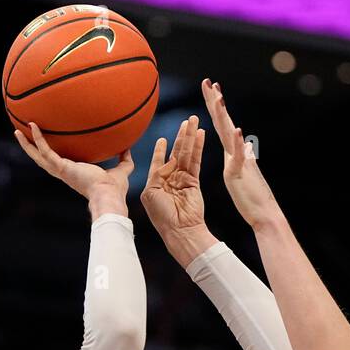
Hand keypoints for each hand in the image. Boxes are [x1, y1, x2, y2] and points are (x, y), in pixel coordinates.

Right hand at [14, 122, 131, 213]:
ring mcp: (60, 170)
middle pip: (42, 160)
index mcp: (74, 174)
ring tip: (17, 132)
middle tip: (23, 138)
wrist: (109, 196)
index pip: (59, 164)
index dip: (52, 156)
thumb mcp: (122, 171)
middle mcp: (64, 173)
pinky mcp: (61, 167)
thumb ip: (124, 160)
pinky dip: (38, 138)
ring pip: (38, 156)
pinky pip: (45, 150)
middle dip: (33, 150)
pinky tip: (33, 126)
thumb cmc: (114, 189)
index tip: (47, 146)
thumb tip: (128, 148)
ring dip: (27, 145)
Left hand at [141, 115, 208, 240]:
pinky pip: (195, 160)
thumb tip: (166, 163)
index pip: (159, 162)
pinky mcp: (194, 181)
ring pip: (186, 153)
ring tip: (193, 120)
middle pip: (176, 152)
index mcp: (156, 183)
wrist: (179, 230)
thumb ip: (155, 175)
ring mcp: (183, 180)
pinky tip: (200, 134)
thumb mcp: (150, 194)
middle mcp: (170, 179)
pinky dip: (198, 147)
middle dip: (181, 136)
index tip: (162, 139)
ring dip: (190, 136)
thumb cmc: (161, 216)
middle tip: (186, 120)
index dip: (160, 150)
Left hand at [200, 78, 281, 230]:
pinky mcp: (240, 174)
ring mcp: (239, 162)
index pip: (221, 127)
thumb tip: (246, 145)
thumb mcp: (243, 174)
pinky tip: (237, 132)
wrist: (265, 214)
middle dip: (215, 103)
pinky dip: (238, 144)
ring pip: (229, 135)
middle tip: (209, 83)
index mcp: (233, 153)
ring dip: (224, 116)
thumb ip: (243, 158)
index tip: (210, 89)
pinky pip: (239, 158)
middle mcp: (237, 153)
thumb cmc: (253, 198)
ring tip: (218, 98)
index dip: (216, 108)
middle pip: (223, 124)